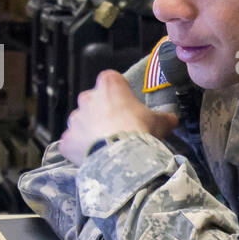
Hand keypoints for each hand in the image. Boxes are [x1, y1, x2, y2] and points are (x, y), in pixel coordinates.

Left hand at [59, 70, 178, 164]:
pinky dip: (79, 148)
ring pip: (82, 122)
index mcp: (109, 85)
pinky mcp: (66, 140)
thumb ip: (164, 117)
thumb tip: (172, 119)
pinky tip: (93, 157)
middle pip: (93, 101)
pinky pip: (72, 142)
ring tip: (106, 145)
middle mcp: (87, 98)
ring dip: (91, 130)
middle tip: (118, 127)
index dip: (119, 93)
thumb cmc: (139, 132)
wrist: (121, 158)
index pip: (111, 80)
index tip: (127, 104)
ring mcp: (75, 119)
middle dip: (103, 112)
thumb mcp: (159, 122)